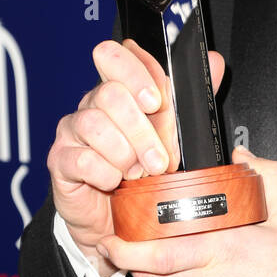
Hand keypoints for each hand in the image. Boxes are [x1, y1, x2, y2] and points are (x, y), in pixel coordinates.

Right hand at [47, 38, 224, 276]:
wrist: (116, 220)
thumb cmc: (143, 172)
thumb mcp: (172, 135)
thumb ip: (190, 99)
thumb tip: (215, 62)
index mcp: (118, 91)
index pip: (114, 56)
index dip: (135, 73)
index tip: (156, 101)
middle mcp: (91, 105)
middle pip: (110, 94)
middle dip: (143, 131)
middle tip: (159, 160)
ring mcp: (72, 131)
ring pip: (96, 125)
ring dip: (126, 154)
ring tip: (137, 174)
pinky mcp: (61, 160)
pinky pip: (83, 159)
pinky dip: (106, 173)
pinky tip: (115, 182)